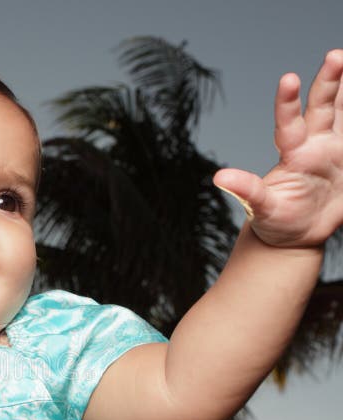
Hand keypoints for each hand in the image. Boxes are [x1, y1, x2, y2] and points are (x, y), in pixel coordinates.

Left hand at [214, 49, 342, 248]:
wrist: (298, 234)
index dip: (287, 103)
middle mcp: (313, 144)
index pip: (288, 124)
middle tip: (335, 56)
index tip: (288, 79)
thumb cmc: (276, 220)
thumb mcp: (261, 209)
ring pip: (342, 112)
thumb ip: (247, 191)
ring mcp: (334, 149)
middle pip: (321, 108)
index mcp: (292, 154)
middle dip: (328, 81)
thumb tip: (220, 177)